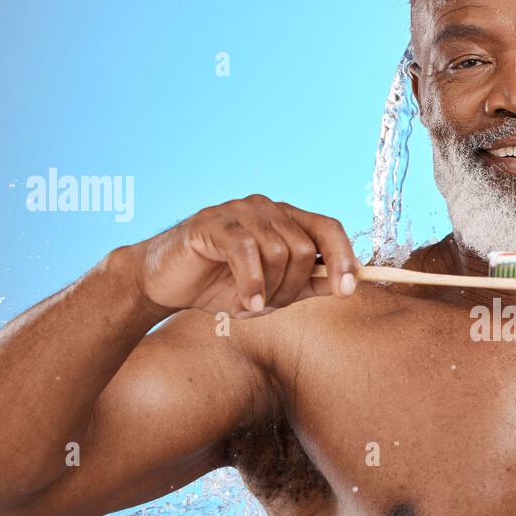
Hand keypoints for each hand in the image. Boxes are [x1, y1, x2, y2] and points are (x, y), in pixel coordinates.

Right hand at [129, 195, 357, 317]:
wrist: (168, 284)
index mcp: (286, 220)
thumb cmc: (221, 285)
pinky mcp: (214, 222)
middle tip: (268, 307)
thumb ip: (308, 285)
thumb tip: (347, 286)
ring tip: (247, 305)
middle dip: (292, 288)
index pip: (328, 228)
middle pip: (305, 248)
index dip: (344, 258)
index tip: (348, 290)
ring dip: (268, 291)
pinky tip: (243, 304)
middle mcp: (268, 209)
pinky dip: (250, 284)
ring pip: (279, 252)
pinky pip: (247, 252)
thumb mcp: (273, 291)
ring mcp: (240, 211)